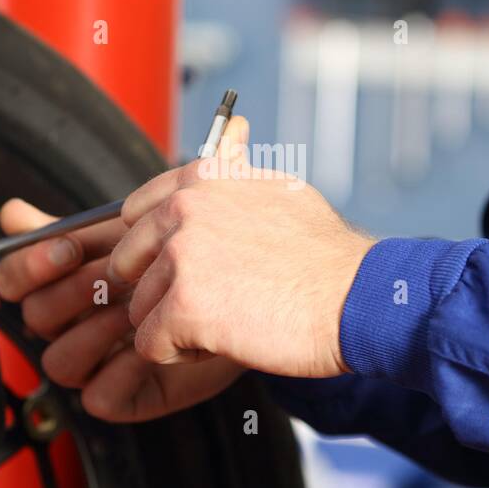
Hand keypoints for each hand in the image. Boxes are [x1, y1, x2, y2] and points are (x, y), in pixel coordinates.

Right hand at [0, 199, 244, 422]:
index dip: (29, 265)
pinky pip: (99, 397)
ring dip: (95, 331)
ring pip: (59, 361)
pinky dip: (120, 372)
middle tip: (115, 274)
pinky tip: (149, 344)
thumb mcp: (139, 229)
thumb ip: (80, 221)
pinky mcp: (126, 395)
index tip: (69, 246)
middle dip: (73, 291)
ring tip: (136, 306)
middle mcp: (72, 326)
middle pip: (34, 317)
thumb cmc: (188, 259)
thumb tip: (11, 212)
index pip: (13, 281)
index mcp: (61, 284)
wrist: (245, 290)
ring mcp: (97, 363)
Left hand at [108, 117, 374, 377]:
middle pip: (129, 264)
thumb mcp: (276, 189)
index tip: (193, 267)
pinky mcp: (184, 305)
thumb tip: (231, 132)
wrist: (359, 298)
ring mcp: (181, 255)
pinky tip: (228, 339)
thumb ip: (234, 172)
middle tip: (218, 297)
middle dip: (162, 290)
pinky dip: (183, 355)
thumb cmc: (323, 256)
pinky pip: (151, 344)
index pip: (134, 213)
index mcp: (202, 176)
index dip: (156, 250)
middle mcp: (184, 207)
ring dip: (178, 325)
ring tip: (234, 316)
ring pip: (140, 309)